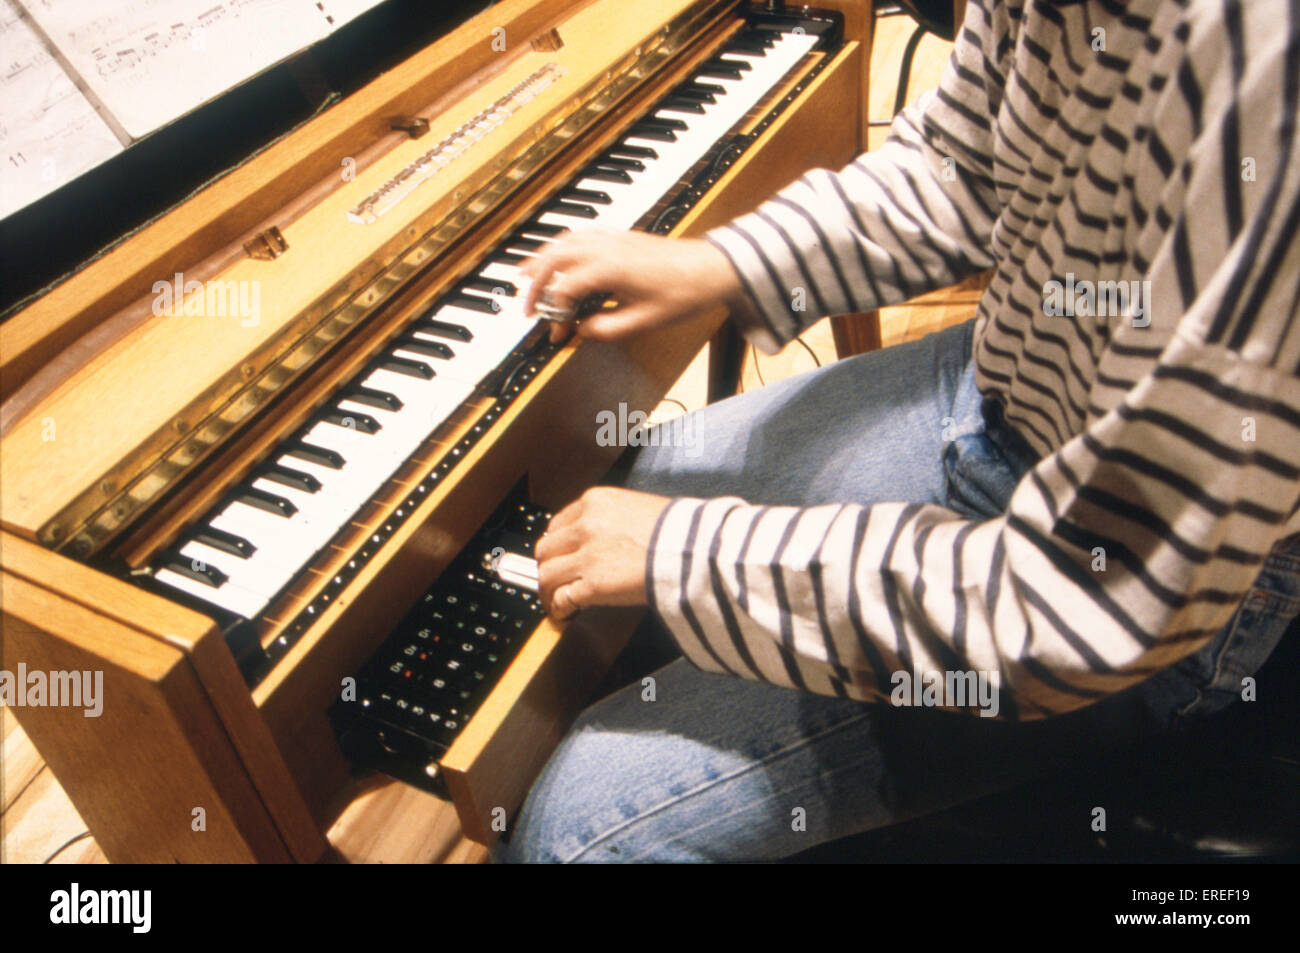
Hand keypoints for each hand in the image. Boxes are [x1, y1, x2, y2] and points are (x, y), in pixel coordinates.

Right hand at [522, 229, 740, 342]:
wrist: (712, 268)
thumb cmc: (684, 293)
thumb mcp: (644, 322)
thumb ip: (606, 329)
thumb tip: (581, 331)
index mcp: (609, 269)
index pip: (566, 289)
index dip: (557, 315)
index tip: (558, 334)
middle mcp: (606, 248)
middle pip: (554, 258)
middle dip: (535, 283)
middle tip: (527, 307)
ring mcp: (613, 238)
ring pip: (564, 241)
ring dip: (541, 258)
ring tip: (524, 274)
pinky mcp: (621, 237)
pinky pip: (580, 235)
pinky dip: (561, 246)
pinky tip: (557, 256)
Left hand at [535, 486, 672, 620]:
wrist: (694, 548)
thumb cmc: (681, 530)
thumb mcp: (639, 508)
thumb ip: (614, 521)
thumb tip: (605, 540)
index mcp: (595, 502)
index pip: (558, 525)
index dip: (557, 545)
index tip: (561, 556)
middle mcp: (585, 525)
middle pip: (546, 549)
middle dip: (548, 567)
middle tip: (554, 580)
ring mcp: (587, 556)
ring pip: (547, 575)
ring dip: (549, 591)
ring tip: (556, 601)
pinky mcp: (593, 585)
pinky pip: (562, 599)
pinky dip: (559, 608)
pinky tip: (565, 613)